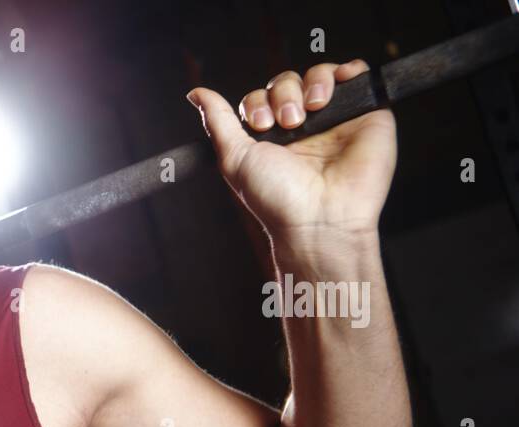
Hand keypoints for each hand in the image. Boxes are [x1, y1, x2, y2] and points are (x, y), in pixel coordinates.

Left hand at [186, 60, 396, 244]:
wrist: (320, 218)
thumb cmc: (277, 198)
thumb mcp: (234, 158)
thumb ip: (218, 122)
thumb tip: (195, 92)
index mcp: (273, 138)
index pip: (262, 98)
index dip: (258, 103)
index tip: (261, 126)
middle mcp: (305, 127)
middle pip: (288, 82)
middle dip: (282, 94)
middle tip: (288, 123)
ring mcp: (336, 119)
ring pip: (320, 74)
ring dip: (311, 83)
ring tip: (311, 111)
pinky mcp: (368, 115)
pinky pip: (358, 73)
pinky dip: (346, 70)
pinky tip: (335, 87)